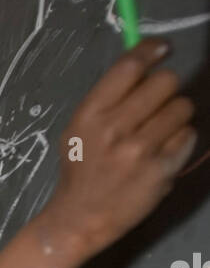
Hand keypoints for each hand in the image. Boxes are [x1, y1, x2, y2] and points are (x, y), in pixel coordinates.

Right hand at [46, 38, 196, 264]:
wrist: (81, 218)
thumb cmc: (81, 170)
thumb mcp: (79, 129)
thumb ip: (108, 99)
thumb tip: (145, 64)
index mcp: (91, 113)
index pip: (130, 66)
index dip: (152, 50)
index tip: (164, 49)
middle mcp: (115, 128)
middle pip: (165, 81)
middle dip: (166, 88)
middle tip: (158, 104)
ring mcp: (140, 150)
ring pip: (182, 106)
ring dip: (176, 115)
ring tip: (161, 131)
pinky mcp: (161, 169)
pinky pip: (188, 135)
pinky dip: (181, 140)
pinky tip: (164, 151)